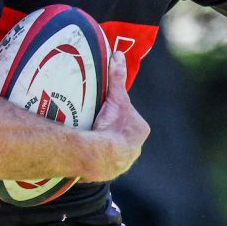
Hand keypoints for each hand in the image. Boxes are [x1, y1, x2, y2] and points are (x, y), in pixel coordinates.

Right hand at [82, 50, 150, 181]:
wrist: (103, 155)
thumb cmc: (112, 124)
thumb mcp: (116, 97)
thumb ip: (117, 77)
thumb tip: (118, 54)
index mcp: (140, 130)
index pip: (129, 119)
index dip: (117, 115)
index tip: (105, 113)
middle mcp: (135, 149)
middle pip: (122, 135)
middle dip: (111, 132)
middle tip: (95, 125)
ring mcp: (122, 162)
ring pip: (113, 150)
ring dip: (104, 146)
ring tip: (89, 139)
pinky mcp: (109, 171)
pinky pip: (103, 162)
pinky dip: (97, 158)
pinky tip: (87, 153)